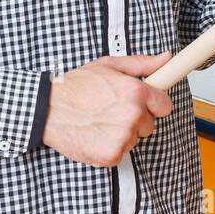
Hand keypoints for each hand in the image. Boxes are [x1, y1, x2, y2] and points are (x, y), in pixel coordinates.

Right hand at [42, 52, 173, 167]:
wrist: (47, 108)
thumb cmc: (76, 85)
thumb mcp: (110, 65)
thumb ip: (143, 63)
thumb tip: (167, 58)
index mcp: (136, 91)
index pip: (165, 106)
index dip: (153, 105)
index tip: (142, 104)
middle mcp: (133, 114)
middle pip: (149, 125)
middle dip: (134, 119)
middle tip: (111, 111)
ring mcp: (123, 136)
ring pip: (134, 139)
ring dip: (121, 134)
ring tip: (99, 121)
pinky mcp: (111, 154)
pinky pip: (121, 153)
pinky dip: (109, 148)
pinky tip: (94, 135)